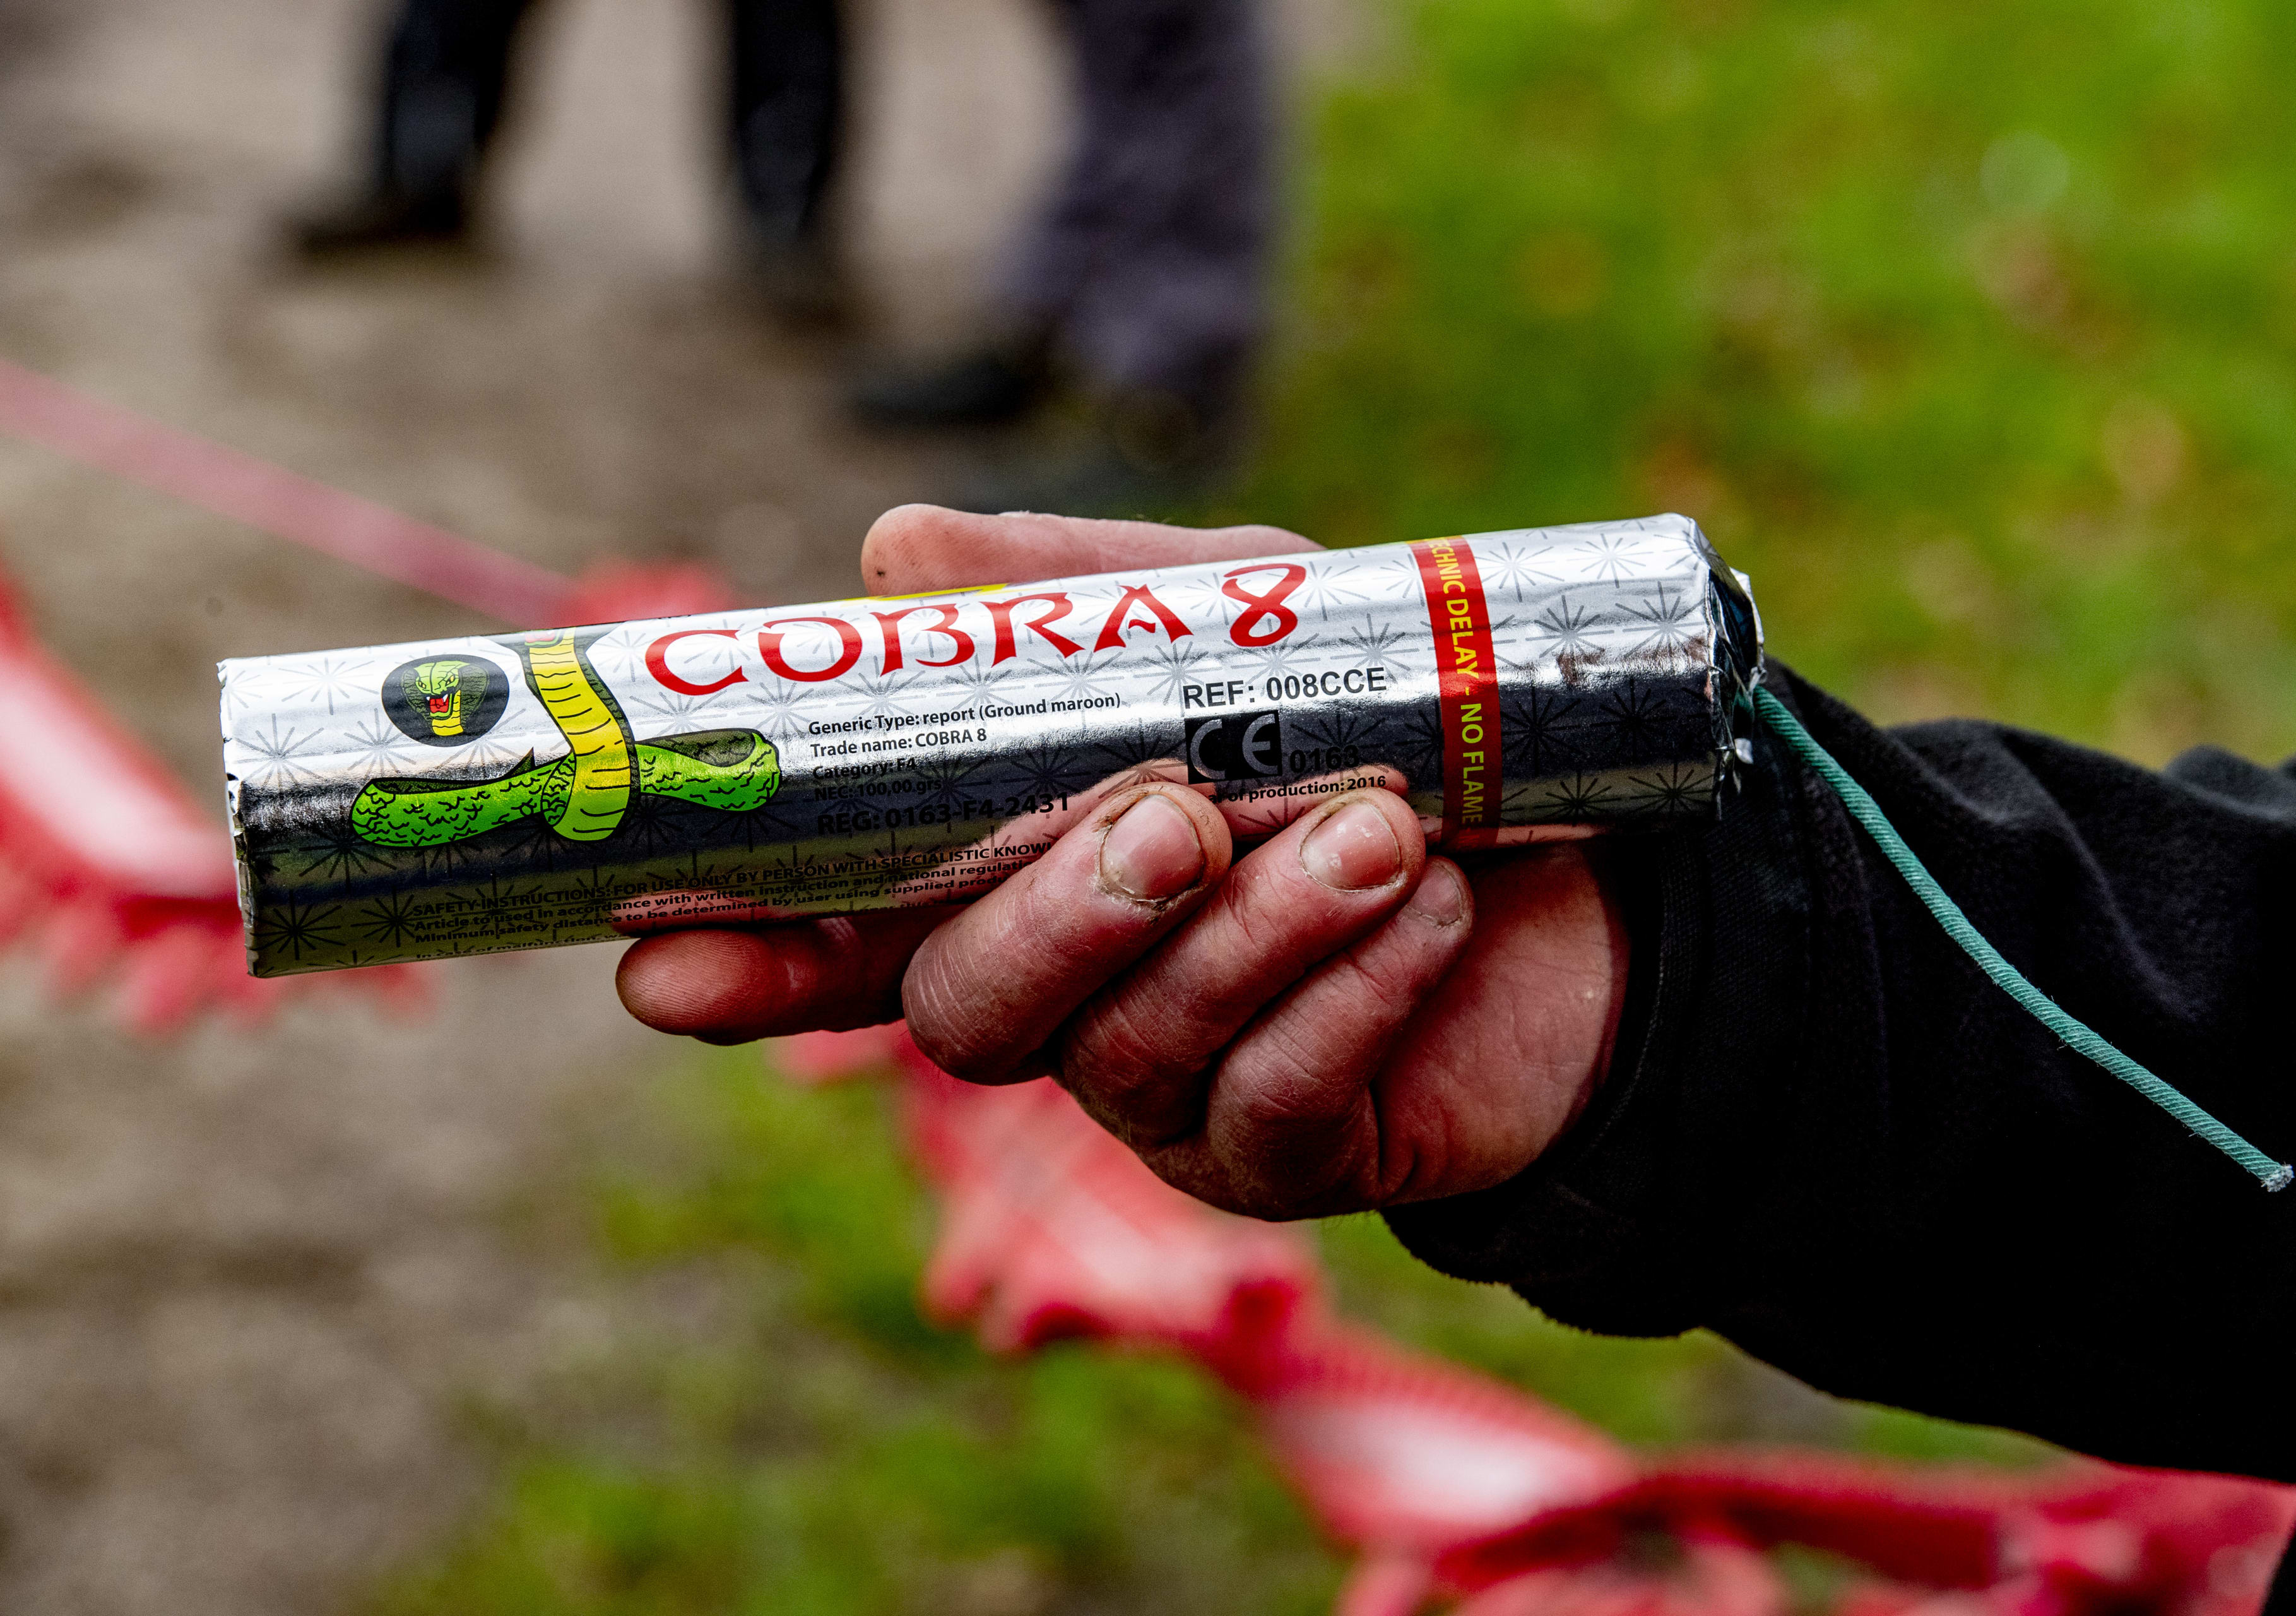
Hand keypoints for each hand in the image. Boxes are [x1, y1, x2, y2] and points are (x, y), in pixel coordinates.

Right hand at [616, 505, 1630, 1217]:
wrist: (1591, 869)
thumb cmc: (1373, 730)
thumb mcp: (1240, 627)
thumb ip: (1079, 601)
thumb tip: (896, 547)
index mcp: (1019, 877)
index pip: (848, 933)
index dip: (752, 956)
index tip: (665, 963)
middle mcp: (1071, 998)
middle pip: (972, 1009)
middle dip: (1057, 915)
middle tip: (1173, 821)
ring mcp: (1171, 1091)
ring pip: (1131, 1053)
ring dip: (1251, 934)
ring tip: (1378, 833)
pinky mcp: (1294, 1153)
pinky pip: (1278, 1102)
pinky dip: (1350, 997)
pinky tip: (1436, 913)